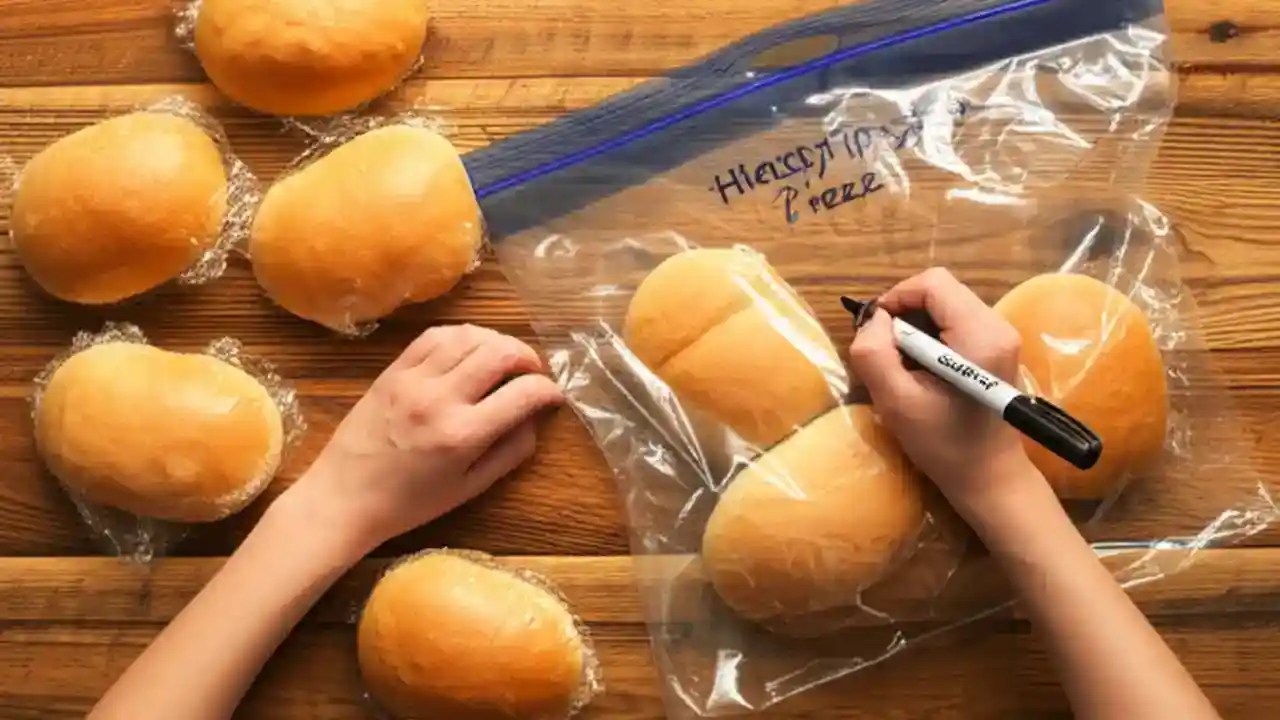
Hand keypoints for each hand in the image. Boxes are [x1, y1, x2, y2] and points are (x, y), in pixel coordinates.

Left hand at [290, 325, 564, 554]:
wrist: (344, 497)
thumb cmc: (409, 503)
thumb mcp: (469, 488)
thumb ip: (509, 453)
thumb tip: (534, 421)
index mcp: (463, 435)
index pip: (523, 394)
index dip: (549, 390)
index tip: (554, 396)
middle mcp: (440, 399)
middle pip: (499, 353)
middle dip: (527, 357)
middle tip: (532, 373)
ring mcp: (413, 379)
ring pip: (469, 336)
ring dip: (496, 341)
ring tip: (504, 358)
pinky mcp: (392, 370)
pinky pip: (434, 336)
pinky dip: (461, 336)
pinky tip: (469, 350)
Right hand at [848, 268, 1039, 527]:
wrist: (989, 478)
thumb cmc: (944, 446)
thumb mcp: (896, 403)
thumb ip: (875, 354)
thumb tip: (874, 320)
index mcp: (980, 336)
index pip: (933, 284)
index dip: (897, 298)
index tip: (877, 332)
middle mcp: (998, 327)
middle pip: (941, 290)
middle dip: (905, 313)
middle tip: (887, 352)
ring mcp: (1001, 336)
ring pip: (946, 304)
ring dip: (916, 326)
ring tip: (904, 364)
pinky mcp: (997, 347)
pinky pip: (956, 321)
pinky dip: (931, 335)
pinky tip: (922, 369)